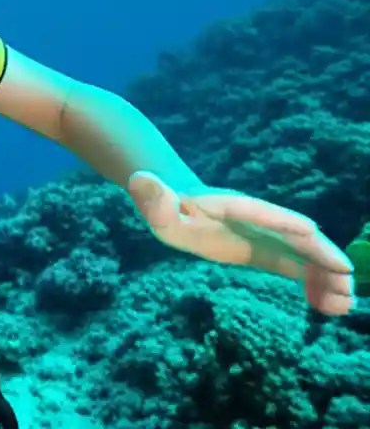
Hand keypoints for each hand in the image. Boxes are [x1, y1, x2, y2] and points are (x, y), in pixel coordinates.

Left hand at [127, 170, 354, 315]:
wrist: (170, 196)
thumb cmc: (162, 203)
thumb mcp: (155, 205)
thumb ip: (152, 199)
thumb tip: (138, 180)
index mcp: (235, 207)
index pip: (266, 216)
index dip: (291, 228)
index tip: (321, 244)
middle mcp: (257, 218)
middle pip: (297, 238)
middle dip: (323, 260)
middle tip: (347, 286)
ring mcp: (263, 233)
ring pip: (302, 255)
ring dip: (325, 277)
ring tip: (343, 306)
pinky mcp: (261, 249)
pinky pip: (293, 266)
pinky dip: (312, 283)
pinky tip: (327, 305)